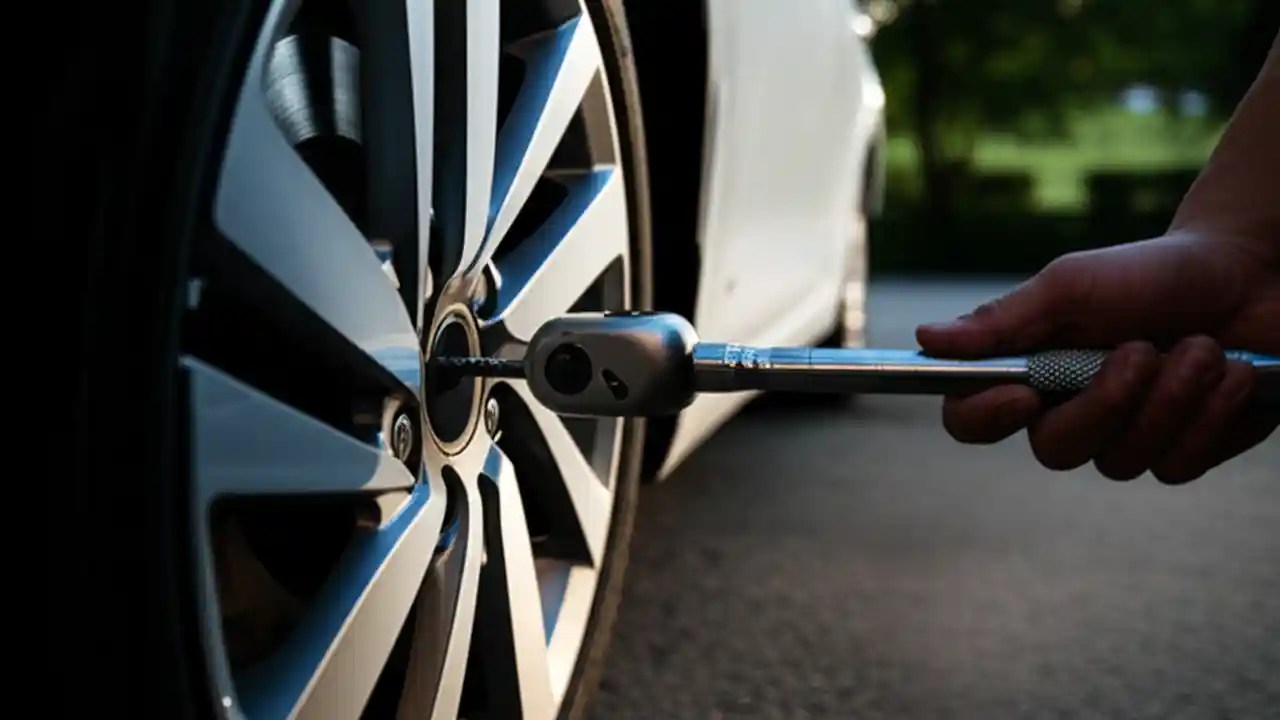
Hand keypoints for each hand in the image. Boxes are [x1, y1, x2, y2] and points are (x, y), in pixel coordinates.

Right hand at [916, 231, 1278, 482]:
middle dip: (1106, 403)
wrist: (1251, 272)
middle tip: (1141, 349)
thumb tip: (927, 340)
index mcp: (1030, 371)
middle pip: (1055, 451)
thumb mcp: (1073, 285)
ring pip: (1124, 462)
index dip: (982, 418)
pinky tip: (1230, 374)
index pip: (970, 419)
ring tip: (1201, 346)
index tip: (1024, 394)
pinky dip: (1211, 415)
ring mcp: (1128, 437)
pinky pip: (1181, 466)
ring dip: (1172, 398)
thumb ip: (1004, 319)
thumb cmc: (1152, 273)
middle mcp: (1071, 412)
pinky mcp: (1185, 449)